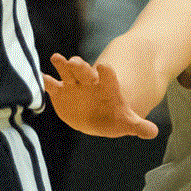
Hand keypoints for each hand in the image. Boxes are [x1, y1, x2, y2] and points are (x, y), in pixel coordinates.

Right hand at [42, 54, 159, 138]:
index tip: (104, 66)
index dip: (106, 73)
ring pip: (67, 71)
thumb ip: (138, 125)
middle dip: (80, 66)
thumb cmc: (115, 116)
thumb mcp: (127, 122)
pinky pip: (51, 84)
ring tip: (57, 58)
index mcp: (106, 87)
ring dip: (62, 65)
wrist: (99, 115)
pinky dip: (44, 81)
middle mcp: (89, 82)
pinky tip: (37, 77)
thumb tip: (153, 132)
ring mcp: (74, 85)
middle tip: (73, 61)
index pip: (107, 76)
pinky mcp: (61, 92)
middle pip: (84, 70)